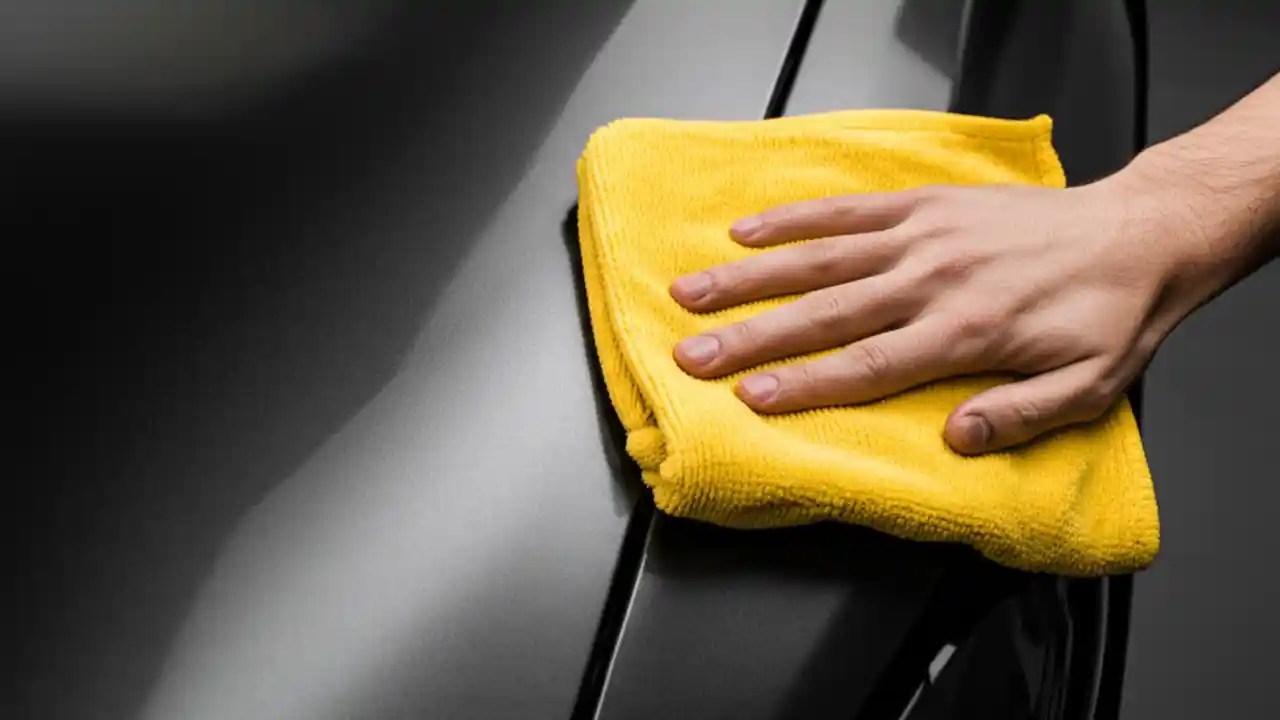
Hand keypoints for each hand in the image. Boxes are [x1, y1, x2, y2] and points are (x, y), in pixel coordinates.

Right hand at [670, 175, 1205, 454]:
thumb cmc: (1109, 316)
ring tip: (694, 292)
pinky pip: (848, 211)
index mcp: (965, 332)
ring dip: (751, 277)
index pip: (867, 365)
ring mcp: (923, 235)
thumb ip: (1019, 417)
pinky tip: (747, 230)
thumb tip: (952, 439)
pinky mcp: (924, 204)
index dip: (803, 385)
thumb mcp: (1088, 387)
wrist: (1140, 232)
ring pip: (821, 259)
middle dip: (751, 337)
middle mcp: (932, 280)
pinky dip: (794, 218)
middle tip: (693, 353)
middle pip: (825, 314)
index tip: (747, 397)